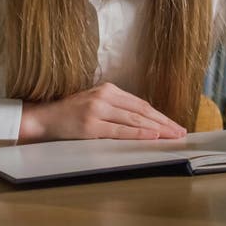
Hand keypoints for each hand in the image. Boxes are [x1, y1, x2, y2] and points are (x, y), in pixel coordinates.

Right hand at [18, 82, 186, 142]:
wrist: (45, 117)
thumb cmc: (71, 112)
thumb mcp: (95, 102)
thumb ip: (116, 107)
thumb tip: (143, 120)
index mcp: (109, 89)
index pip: (141, 104)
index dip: (160, 115)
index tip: (175, 125)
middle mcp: (105, 96)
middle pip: (142, 111)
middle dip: (164, 123)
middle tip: (180, 132)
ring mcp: (98, 110)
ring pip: (134, 120)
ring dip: (156, 129)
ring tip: (172, 136)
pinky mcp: (90, 125)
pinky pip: (120, 130)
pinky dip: (138, 134)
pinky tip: (151, 136)